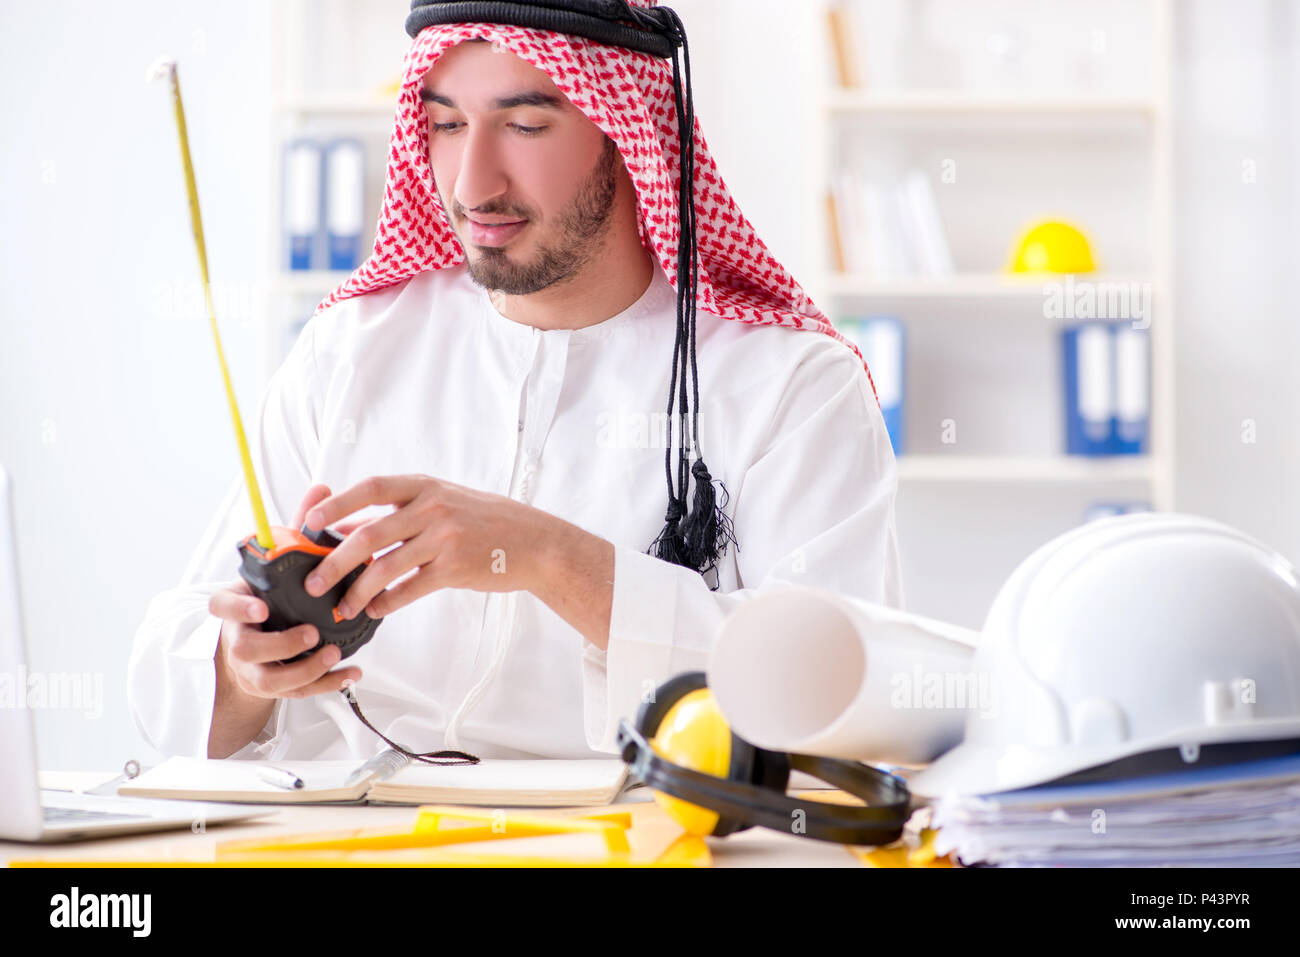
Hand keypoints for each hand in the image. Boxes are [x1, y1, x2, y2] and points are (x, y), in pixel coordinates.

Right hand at [210, 484, 364, 699]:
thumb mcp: (279, 563)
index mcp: (236, 607)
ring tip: (331, 653)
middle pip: (247, 649)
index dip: (238, 608)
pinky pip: (298, 693)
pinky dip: (326, 685)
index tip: (261, 607)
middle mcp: (241, 639)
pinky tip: (351, 672)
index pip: (223, 606)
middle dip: (279, 644)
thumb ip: (297, 528)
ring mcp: (257, 668)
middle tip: (309, 634)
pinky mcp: (277, 687)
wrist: (254, 646)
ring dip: (303, 670)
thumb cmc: (271, 596)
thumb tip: (323, 489)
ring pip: (272, 679)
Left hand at [300, 474, 562, 620]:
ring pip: (385, 567)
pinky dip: (388, 602)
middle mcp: (432, 508)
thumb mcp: (444, 502)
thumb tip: (349, 526)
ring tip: (343, 607)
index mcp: (424, 486)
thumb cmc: (485, 521)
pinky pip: (410, 589)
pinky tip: (377, 610)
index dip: (336, 504)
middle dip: (335, 561)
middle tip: (313, 581)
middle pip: (369, 534)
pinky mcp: (455, 568)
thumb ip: (400, 511)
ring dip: (357, 591)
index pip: (370, 488)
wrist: (535, 542)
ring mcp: (444, 538)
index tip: (308, 522)